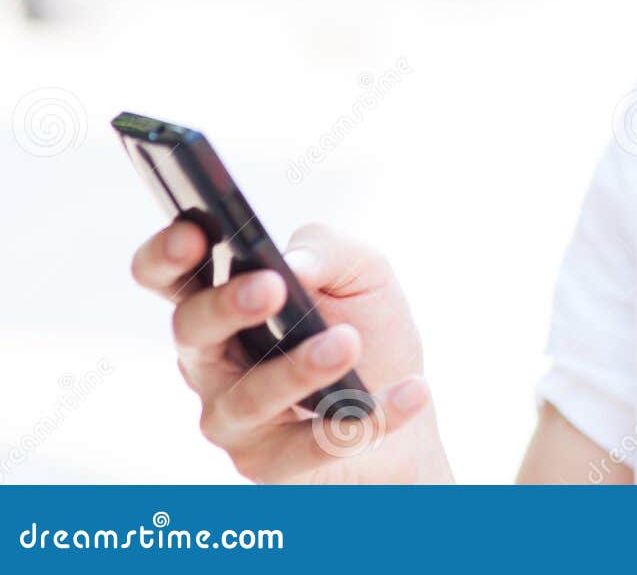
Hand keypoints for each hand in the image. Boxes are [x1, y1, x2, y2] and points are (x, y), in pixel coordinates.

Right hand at [131, 221, 451, 482]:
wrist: (411, 402)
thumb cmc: (372, 326)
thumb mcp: (363, 272)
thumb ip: (327, 250)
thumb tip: (293, 264)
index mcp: (223, 301)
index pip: (169, 275)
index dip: (166, 254)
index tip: (192, 232)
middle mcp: (212, 359)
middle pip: (191, 331)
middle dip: (226, 306)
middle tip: (272, 287)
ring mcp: (232, 416)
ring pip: (249, 397)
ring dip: (300, 369)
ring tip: (348, 343)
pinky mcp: (268, 463)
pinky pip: (309, 447)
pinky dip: (366, 418)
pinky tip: (411, 392)